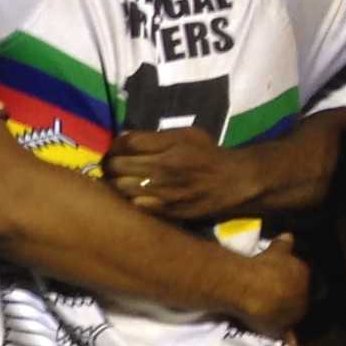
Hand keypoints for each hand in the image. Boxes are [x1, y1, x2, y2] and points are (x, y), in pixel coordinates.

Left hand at [102, 126, 261, 221]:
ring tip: (119, 180)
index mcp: (170, 146)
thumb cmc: (208, 154)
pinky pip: (134, 204)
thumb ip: (155, 136)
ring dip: (115, 183)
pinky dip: (128, 199)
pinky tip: (132, 195)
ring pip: (120, 187)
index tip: (114, 149)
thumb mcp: (187, 134)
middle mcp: (164, 168)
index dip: (115, 146)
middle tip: (111, 166)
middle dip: (110, 164)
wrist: (235, 181)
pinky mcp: (166, 210)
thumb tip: (122, 138)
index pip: (126, 143)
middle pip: (117, 165)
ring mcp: (164, 191)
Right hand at [232, 231, 309, 337]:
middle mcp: (303, 296)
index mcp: (303, 275)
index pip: (299, 279)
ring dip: (284, 316)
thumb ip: (284, 244)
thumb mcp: (276, 251)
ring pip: (289, 315)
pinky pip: (288, 336)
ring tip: (267, 315)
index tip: (277, 282)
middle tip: (269, 299)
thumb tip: (289, 234)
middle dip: (287, 299)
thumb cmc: (264, 267)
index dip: (288, 282)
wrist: (254, 288)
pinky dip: (292, 342)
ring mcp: (293, 314)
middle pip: (296, 298)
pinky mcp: (281, 328)